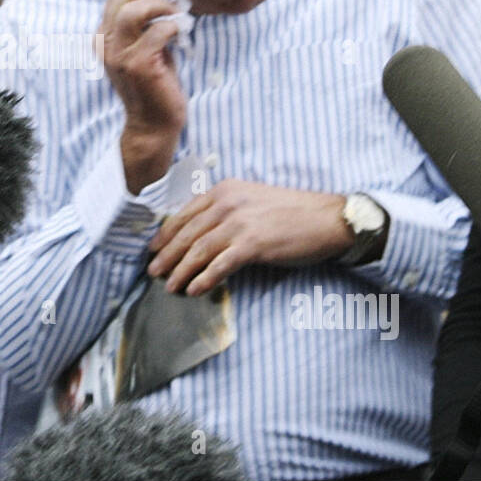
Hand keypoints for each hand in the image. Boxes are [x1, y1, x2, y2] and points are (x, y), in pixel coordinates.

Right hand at [98, 0, 186, 191]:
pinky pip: (157, 31)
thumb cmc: (155, 83)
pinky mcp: (137, 66)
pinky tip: (183, 33)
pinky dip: (174, 26)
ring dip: (161, 4)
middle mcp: (105, 43)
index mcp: (104, 35)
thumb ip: (145, 22)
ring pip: (133, 10)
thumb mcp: (145, 47)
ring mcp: (118, 55)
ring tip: (178, 9)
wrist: (153, 125)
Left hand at [146, 180, 351, 295]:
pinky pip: (220, 265)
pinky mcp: (252, 244)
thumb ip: (225, 210)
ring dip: (180, 271)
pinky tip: (194, 289)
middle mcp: (227, 203)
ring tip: (170, 286)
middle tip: (153, 272)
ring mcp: (239, 223)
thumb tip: (199, 233)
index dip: (165, 234)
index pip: (184, 214)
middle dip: (167, 255)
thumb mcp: (251, 200)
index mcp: (224, 190)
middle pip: (186, 233)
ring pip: (198, 251)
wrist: (327, 219)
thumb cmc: (291, 212)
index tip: (154, 249)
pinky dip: (204, 279)